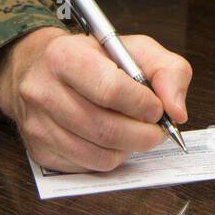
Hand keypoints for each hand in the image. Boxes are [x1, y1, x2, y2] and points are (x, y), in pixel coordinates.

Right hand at [0, 27, 191, 172]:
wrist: (41, 68)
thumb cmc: (93, 57)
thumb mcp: (136, 48)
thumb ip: (168, 71)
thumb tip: (177, 111)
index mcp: (65, 56)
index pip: (110, 90)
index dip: (142, 104)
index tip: (157, 108)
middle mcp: (44, 91)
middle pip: (104, 128)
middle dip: (143, 135)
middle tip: (157, 130)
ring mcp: (37, 125)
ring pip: (97, 154)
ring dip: (129, 149)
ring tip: (137, 133)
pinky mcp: (39, 151)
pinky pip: (86, 166)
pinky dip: (110, 158)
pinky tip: (114, 141)